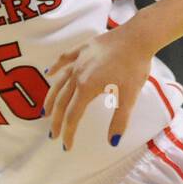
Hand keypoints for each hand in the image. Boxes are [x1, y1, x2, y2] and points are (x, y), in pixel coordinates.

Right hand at [43, 28, 153, 150]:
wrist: (138, 37)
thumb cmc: (134, 67)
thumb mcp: (129, 97)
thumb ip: (119, 121)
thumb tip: (113, 142)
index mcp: (87, 87)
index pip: (73, 116)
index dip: (68, 133)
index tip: (66, 146)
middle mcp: (77, 74)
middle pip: (62, 101)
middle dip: (56, 120)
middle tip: (52, 134)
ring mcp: (79, 59)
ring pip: (59, 82)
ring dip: (51, 98)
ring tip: (44, 111)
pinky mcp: (84, 48)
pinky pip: (65, 59)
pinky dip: (56, 67)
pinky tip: (50, 73)